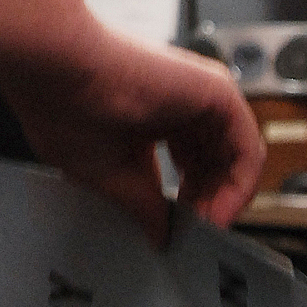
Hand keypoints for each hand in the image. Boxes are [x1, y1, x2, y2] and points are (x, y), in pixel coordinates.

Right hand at [6, 21, 264, 247]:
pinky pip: (248, 149)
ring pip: (237, 159)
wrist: (58, 69)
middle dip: (207, 206)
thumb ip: (144, 206)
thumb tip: (161, 236)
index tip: (177, 234)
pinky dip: (239, 188)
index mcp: (152, 118)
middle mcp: (180, 104)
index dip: (187, 208)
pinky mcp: (217, 91)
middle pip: (216, 166)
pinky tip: (215, 212)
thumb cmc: (65, 108)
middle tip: (193, 235)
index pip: (190, 169)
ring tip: (202, 227)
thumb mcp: (109, 175)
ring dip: (224, 202)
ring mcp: (200, 96)